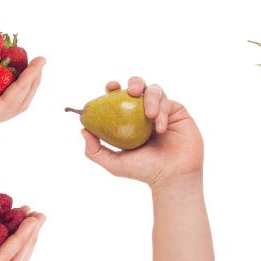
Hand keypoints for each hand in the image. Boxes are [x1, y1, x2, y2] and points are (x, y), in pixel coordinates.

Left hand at [0, 56, 45, 134]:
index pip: (13, 97)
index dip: (27, 80)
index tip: (35, 61)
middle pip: (21, 102)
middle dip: (35, 80)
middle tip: (43, 61)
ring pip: (18, 102)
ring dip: (32, 81)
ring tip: (40, 63)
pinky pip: (7, 102)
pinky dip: (21, 85)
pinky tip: (28, 71)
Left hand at [0, 209, 44, 260]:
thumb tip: (3, 208)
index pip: (11, 260)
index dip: (26, 238)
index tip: (33, 216)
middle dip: (33, 238)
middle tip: (40, 215)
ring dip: (29, 237)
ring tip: (35, 216)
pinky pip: (2, 257)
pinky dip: (17, 239)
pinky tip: (23, 222)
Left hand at [81, 76, 202, 188]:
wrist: (172, 177)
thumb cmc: (144, 171)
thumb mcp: (114, 163)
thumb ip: (95, 151)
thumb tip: (82, 130)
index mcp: (129, 118)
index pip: (119, 97)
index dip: (113, 88)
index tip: (110, 87)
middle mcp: (144, 111)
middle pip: (138, 86)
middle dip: (135, 82)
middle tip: (132, 90)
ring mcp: (162, 110)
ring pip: (154, 90)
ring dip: (150, 98)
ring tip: (149, 115)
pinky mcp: (177, 112)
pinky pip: (168, 103)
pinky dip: (163, 113)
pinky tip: (160, 128)